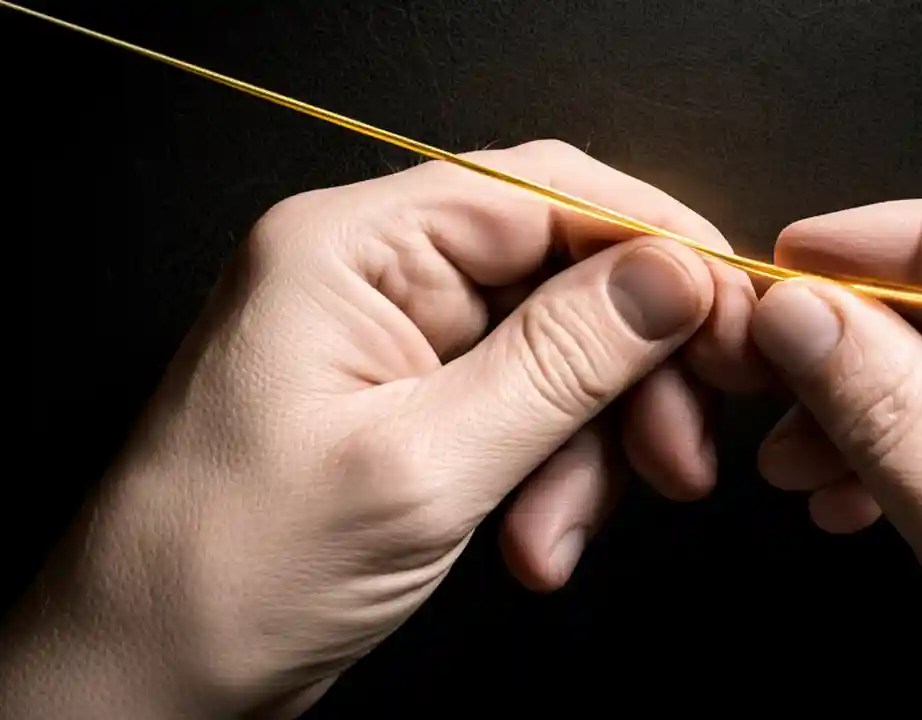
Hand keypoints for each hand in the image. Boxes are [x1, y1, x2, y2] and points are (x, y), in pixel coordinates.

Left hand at [0, 139, 763, 718]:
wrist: (144, 680)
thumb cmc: (227, 571)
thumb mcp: (423, 465)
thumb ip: (560, 362)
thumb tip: (670, 276)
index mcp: (352, 250)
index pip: (540, 193)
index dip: (652, 242)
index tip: (731, 312)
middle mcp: (376, 281)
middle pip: (561, 279)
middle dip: (629, 375)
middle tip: (679, 450)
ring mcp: (398, 349)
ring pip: (556, 360)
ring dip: (588, 451)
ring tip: (563, 535)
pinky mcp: (414, 411)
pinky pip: (525, 417)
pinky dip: (552, 481)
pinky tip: (537, 545)